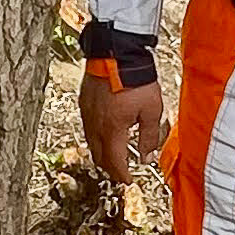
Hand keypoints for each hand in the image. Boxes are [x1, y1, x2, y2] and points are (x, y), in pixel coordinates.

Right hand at [81, 69, 166, 188]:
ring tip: (112, 157)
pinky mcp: (84, 103)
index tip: (128, 180)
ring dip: (102, 154)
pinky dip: (96, 138)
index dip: (121, 174)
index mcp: (112, 129)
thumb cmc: (136, 80)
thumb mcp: (151, 112)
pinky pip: (88, 128)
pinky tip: (104, 135)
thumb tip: (146, 157)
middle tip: (120, 172)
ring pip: (91, 144)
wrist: (117, 54)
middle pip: (99, 156)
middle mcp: (96, 125)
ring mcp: (87, 114)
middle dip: (110, 168)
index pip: (114, 162)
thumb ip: (149, 137)